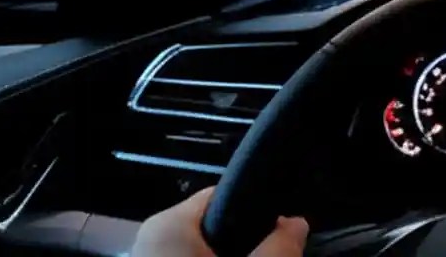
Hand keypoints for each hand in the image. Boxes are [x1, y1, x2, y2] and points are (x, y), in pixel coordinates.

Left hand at [130, 187, 307, 256]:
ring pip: (201, 248)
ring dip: (229, 255)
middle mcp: (150, 235)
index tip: (279, 230)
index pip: (224, 194)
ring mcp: (147, 255)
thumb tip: (298, 223)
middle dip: (244, 240)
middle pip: (215, 225)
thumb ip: (277, 247)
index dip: (258, 211)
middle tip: (268, 255)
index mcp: (168, 223)